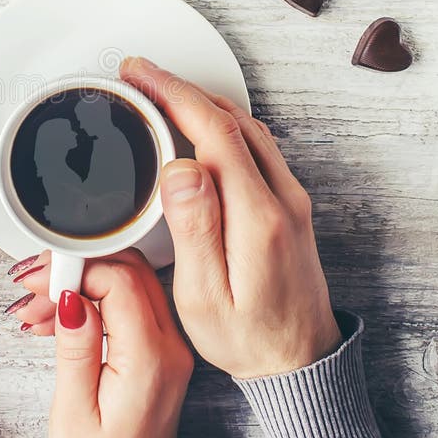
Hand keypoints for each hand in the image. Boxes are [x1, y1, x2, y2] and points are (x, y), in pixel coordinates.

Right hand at [10, 250, 191, 437]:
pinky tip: (55, 319)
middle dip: (75, 267)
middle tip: (30, 286)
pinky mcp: (159, 347)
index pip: (119, 281)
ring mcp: (169, 345)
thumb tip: (72, 296)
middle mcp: (169, 346)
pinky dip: (91, 299)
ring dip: (79, 282)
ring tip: (33, 310)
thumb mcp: (75, 414)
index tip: (37, 280)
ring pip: (127, 281)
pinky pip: (128, 302)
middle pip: (128, 270)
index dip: (74, 268)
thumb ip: (76, 349)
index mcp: (150, 361)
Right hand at [121, 56, 341, 378]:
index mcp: (258, 216)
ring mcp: (288, 198)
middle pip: (230, 118)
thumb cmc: (247, 337)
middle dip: (180, 87)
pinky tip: (198, 122)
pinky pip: (252, 142)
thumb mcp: (206, 296)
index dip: (174, 93)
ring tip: (159, 91)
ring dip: (200, 100)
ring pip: (244, 125)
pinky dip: (218, 120)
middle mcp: (281, 198)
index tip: (141, 75)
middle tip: (139, 74)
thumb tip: (181, 169)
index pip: (214, 131)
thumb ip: (195, 229)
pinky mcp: (287, 203)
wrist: (297, 362)